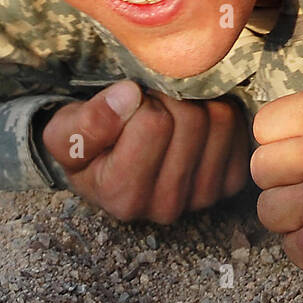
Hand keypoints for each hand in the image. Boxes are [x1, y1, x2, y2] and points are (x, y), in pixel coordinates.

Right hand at [41, 80, 250, 223]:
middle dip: (169, 97)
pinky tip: (194, 118)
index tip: (127, 105)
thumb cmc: (89, 146)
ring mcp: (204, 197)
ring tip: (170, 108)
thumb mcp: (64, 134)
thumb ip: (86, 121)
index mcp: (123, 196)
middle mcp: (167, 206)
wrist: (114, 163)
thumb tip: (127, 96)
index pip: (153, 123)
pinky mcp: (230, 182)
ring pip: (219, 120)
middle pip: (191, 120)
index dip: (139, 99)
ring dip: (196, 101)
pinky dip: (218, 111)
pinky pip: (238, 128)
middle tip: (152, 102)